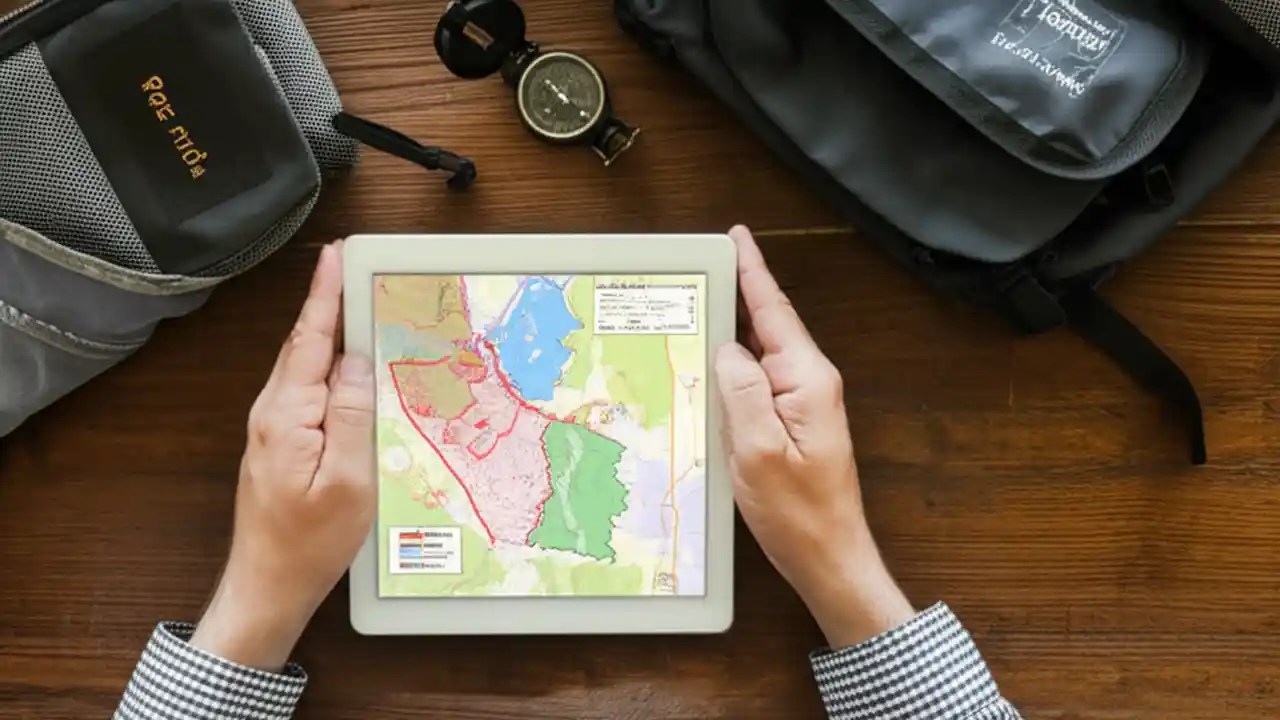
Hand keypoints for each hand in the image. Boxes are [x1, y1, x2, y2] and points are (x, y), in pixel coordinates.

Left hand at [191, 242, 375, 670]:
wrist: (267, 586)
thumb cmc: (309, 543)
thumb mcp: (347, 481)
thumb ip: (354, 416)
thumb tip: (358, 363)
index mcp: (287, 416)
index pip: (310, 341)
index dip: (325, 296)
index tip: (335, 256)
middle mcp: (273, 413)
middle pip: (307, 347)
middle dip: (332, 307)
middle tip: (361, 272)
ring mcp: (274, 429)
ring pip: (309, 371)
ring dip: (335, 340)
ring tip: (366, 312)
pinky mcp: (282, 445)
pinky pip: (311, 395)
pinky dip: (334, 374)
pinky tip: (356, 375)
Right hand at [716, 226, 914, 647]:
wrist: (830, 557)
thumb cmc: (798, 513)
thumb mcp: (758, 452)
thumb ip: (742, 392)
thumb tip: (727, 347)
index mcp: (807, 380)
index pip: (774, 312)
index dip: (751, 271)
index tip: (735, 236)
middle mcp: (809, 382)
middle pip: (767, 324)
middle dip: (735, 293)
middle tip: (698, 268)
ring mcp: (803, 402)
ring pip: (759, 353)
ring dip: (730, 330)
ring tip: (695, 306)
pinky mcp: (793, 422)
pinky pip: (757, 381)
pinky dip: (732, 366)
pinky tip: (709, 364)